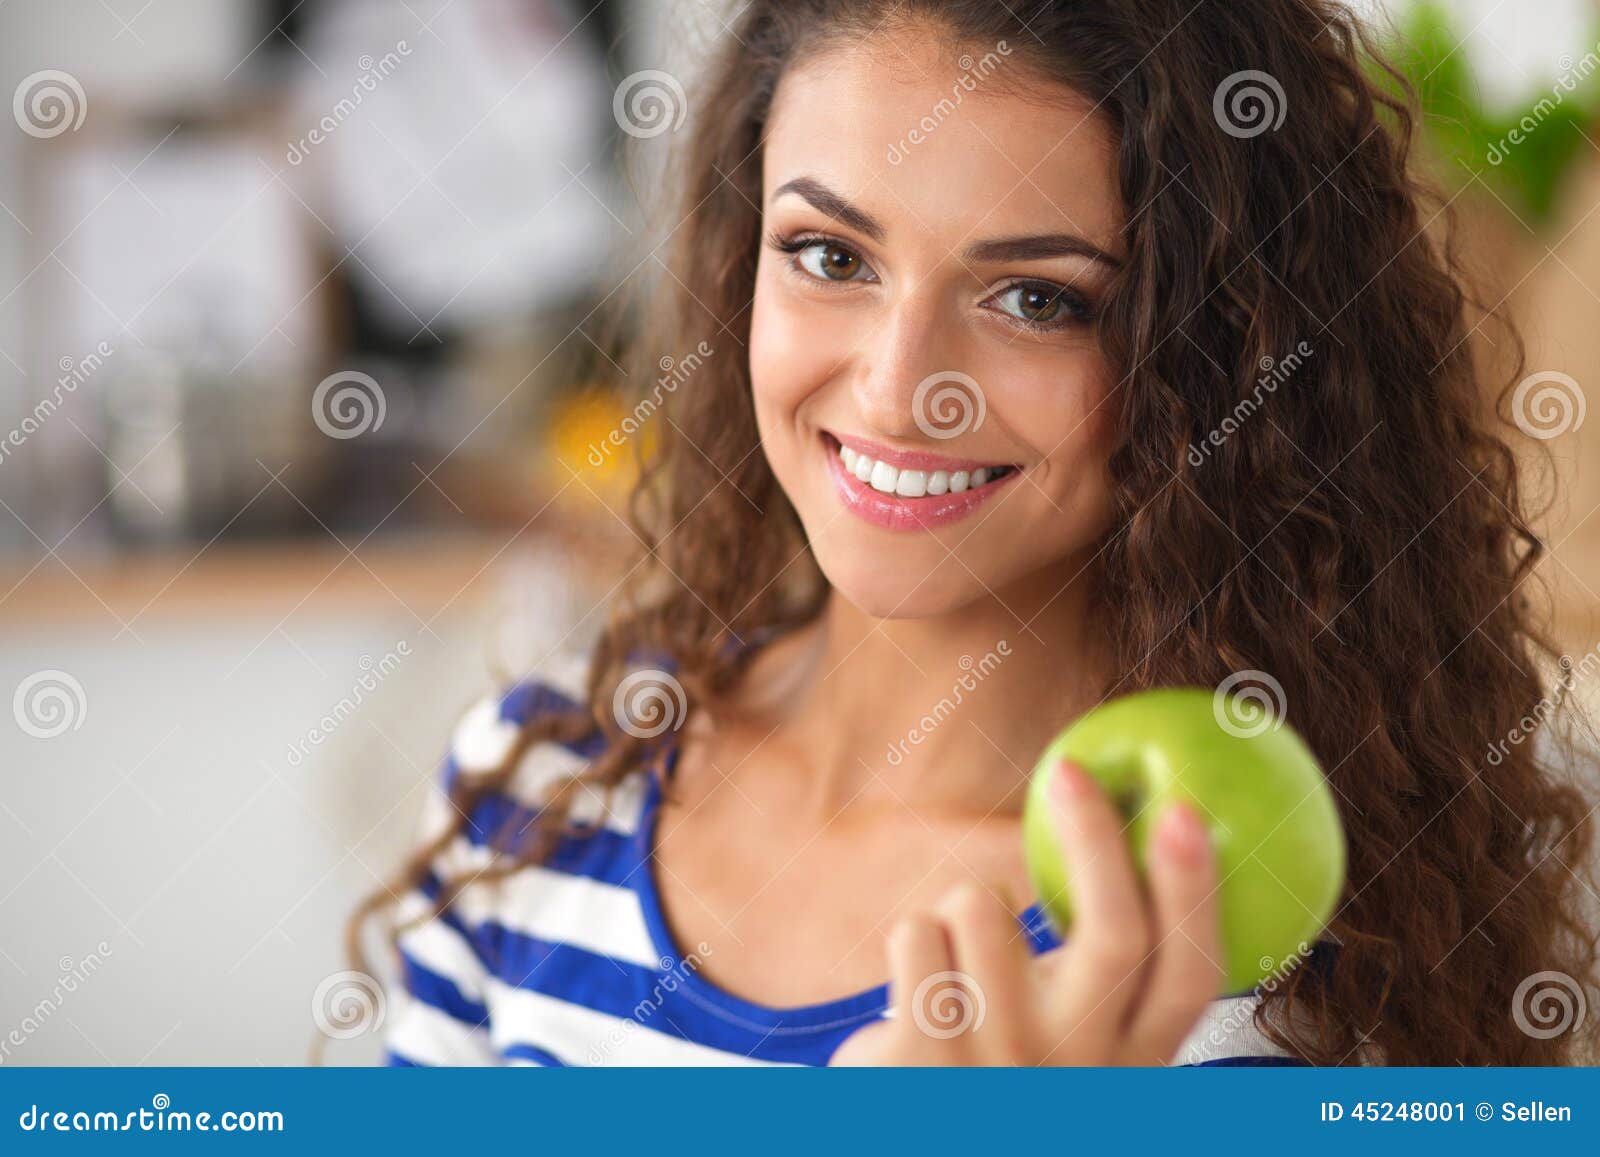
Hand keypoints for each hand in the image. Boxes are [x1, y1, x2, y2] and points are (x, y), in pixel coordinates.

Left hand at [829, 759, 1222, 1065]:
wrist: (912, 1137)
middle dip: (1097, 839)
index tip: (1183, 810)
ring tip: (961, 956)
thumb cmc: (1006, 1063)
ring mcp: (1002, 1066)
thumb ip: (1116, 975)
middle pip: (1115, 932)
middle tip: (1071, 773)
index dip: (1194, 890)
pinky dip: (915, 937)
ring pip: (983, 907)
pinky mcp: (924, 1059)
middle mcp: (1082, 1069)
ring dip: (964, 903)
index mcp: (1136, 1060)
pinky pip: (919, 931)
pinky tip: (920, 987)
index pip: (1192, 975)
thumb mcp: (1082, 1044)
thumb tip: (1154, 823)